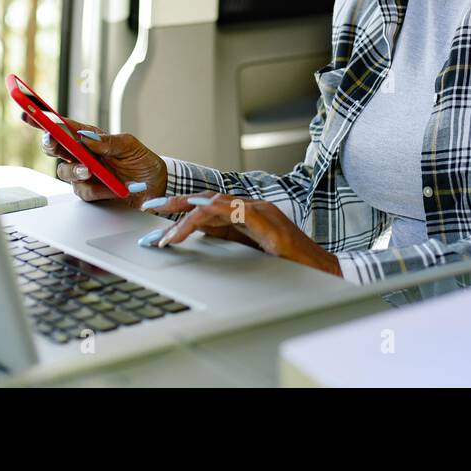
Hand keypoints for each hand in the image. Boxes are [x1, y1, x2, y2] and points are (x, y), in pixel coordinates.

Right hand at [23, 112, 166, 207]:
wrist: (156, 185)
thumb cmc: (142, 161)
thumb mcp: (130, 146)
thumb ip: (108, 141)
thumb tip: (87, 138)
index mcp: (91, 138)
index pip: (64, 126)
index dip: (45, 119)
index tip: (31, 113)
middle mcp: (83, 154)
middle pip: (55, 147)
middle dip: (49, 143)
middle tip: (52, 141)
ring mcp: (84, 173)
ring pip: (64, 171)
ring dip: (74, 170)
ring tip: (88, 171)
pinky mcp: (90, 191)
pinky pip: (82, 191)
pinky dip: (95, 189)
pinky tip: (108, 187)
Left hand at [143, 192, 342, 276]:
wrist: (323, 271)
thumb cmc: (290, 264)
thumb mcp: (250, 249)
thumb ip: (227, 237)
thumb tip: (195, 234)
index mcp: (247, 212)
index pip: (208, 204)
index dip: (181, 207)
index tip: (156, 211)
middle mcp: (251, 206)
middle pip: (205, 198)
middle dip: (174, 203)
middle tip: (147, 207)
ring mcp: (258, 210)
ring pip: (212, 204)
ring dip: (184, 218)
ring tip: (164, 234)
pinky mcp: (264, 220)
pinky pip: (229, 212)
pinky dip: (204, 217)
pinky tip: (188, 225)